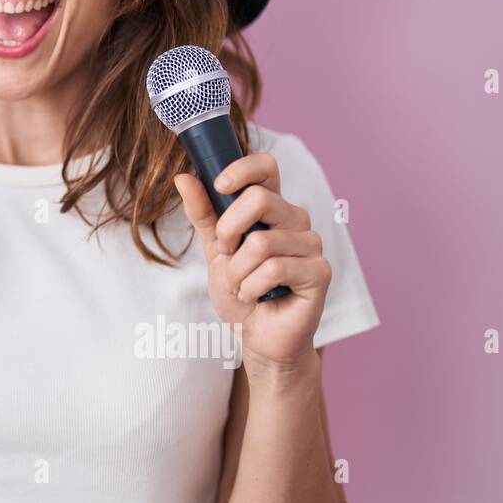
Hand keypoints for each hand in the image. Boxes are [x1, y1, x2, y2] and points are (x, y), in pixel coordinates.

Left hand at [173, 152, 329, 369]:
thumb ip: (202, 213)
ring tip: (242, 285)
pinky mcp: (319, 272)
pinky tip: (257, 297)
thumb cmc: (240, 288)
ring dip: (237, 272)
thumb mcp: (214, 248)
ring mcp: (311, 244)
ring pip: (260, 242)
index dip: (242, 169)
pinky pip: (274, 269)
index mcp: (272, 207)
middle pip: (259, 198)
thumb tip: (183, 178)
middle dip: (228, 232)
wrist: (256, 335)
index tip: (219, 185)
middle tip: (227, 255)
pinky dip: (252, 287)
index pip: (266, 167)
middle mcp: (296, 219)